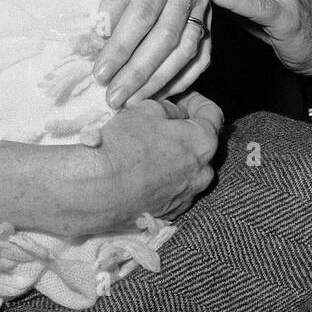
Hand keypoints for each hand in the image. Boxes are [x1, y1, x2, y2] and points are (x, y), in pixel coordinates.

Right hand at [61, 92, 221, 237]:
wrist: (98, 188)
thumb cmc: (123, 144)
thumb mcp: (147, 109)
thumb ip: (171, 109)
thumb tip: (176, 114)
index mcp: (203, 142)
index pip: (213, 114)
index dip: (196, 101)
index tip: (182, 99)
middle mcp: (203, 172)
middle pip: (204, 144)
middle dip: (188, 131)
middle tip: (164, 123)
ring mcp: (188, 196)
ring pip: (191, 169)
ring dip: (178, 157)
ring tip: (151, 149)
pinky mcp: (172, 213)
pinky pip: (176, 189)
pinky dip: (167, 179)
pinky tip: (145, 172)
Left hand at [93, 0, 211, 106]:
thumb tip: (102, 36)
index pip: (140, 14)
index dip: (120, 47)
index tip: (100, 73)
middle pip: (165, 38)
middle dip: (138, 73)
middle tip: (113, 99)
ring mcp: (205, 5)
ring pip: (186, 50)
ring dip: (158, 81)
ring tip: (132, 102)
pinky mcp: (212, 19)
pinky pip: (202, 55)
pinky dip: (184, 78)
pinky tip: (161, 93)